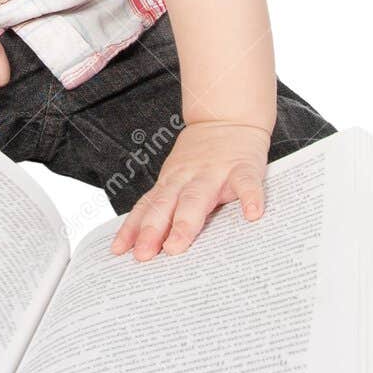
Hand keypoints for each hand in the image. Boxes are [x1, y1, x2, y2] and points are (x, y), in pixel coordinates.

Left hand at [111, 121, 269, 260]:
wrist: (228, 117)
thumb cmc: (200, 157)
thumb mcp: (176, 177)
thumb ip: (165, 204)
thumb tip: (147, 242)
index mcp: (170, 182)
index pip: (147, 207)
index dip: (133, 228)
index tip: (120, 251)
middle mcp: (188, 178)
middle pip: (166, 205)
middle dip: (153, 230)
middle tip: (143, 255)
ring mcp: (215, 173)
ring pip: (197, 198)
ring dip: (185, 222)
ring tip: (177, 245)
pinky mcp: (243, 168)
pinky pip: (247, 184)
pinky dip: (250, 198)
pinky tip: (252, 215)